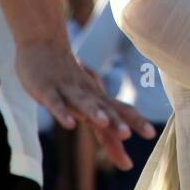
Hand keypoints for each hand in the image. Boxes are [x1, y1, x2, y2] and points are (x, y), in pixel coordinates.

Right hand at [15, 37, 155, 170]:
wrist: (44, 42)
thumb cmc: (68, 75)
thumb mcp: (87, 98)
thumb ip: (101, 120)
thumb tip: (120, 140)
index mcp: (97, 98)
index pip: (120, 113)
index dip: (133, 126)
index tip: (145, 146)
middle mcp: (87, 94)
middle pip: (106, 110)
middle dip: (117, 122)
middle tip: (130, 135)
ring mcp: (67, 91)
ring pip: (83, 103)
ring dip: (94, 112)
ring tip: (105, 123)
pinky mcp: (47, 89)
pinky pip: (55, 102)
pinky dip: (62, 113)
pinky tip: (69, 124)